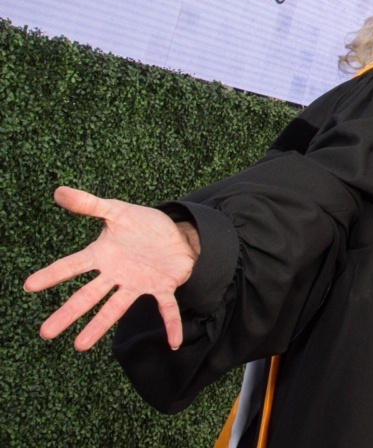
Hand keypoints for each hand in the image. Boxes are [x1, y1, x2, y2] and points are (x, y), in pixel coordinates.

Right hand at [23, 186, 198, 350]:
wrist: (178, 233)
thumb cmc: (144, 225)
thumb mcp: (118, 211)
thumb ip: (90, 204)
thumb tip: (58, 191)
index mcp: (103, 256)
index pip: (72, 265)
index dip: (52, 274)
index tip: (29, 285)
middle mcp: (116, 274)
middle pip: (87, 296)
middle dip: (68, 313)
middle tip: (46, 333)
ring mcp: (138, 283)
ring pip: (116, 307)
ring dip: (99, 326)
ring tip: (80, 346)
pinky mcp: (163, 287)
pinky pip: (167, 308)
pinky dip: (171, 324)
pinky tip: (174, 342)